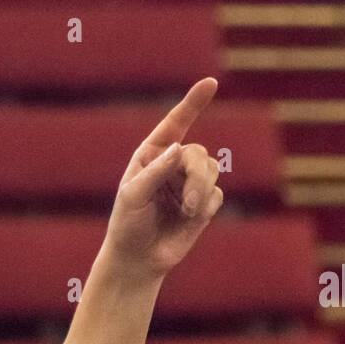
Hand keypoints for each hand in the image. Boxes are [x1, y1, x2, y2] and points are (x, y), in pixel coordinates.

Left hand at [100, 77, 224, 278]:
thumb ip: (155, 172)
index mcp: (151, 155)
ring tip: (185, 210)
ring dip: (200, 191)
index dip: (193, 103)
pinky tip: (188, 219)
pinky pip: (217, 194)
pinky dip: (204, 206)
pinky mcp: (203, 203)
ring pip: (212, 170)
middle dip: (196, 175)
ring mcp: (189, 183)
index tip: (210, 84)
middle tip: (187, 200)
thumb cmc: (128, 225)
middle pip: (199, 153)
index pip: (175, 124)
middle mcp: (173, 164)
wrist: (138, 259)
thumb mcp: (133, 196)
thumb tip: (180, 149)